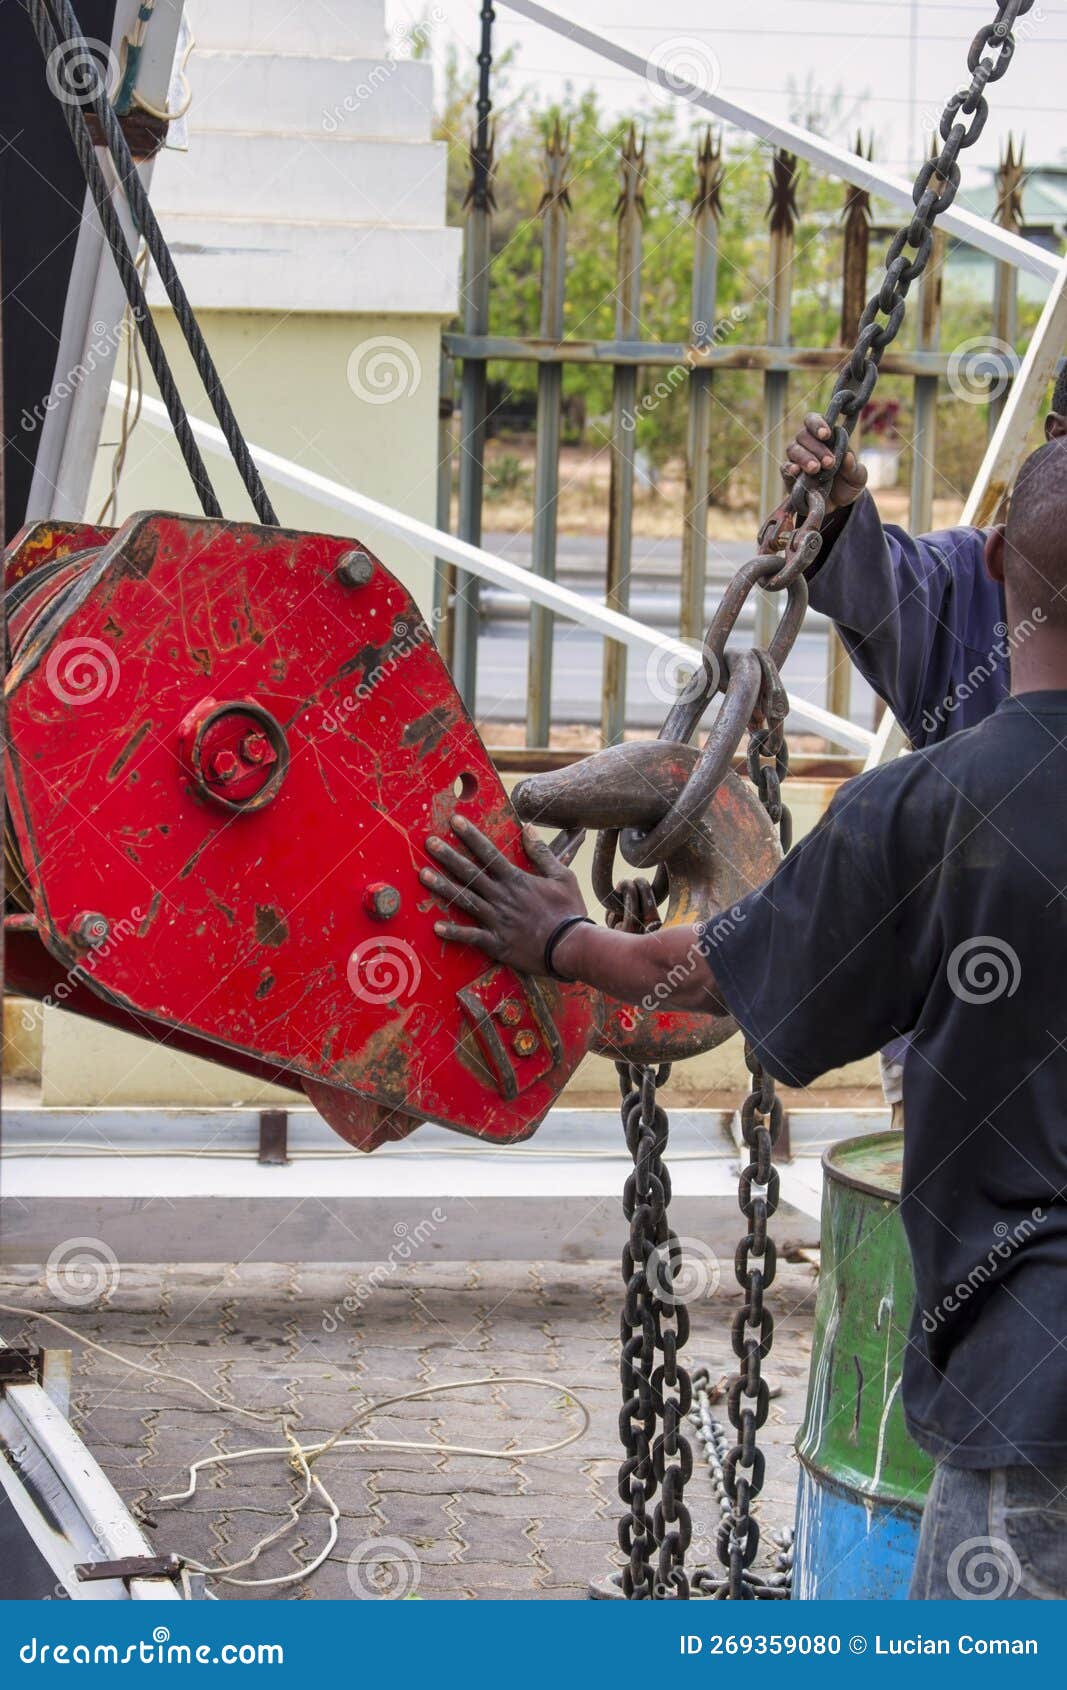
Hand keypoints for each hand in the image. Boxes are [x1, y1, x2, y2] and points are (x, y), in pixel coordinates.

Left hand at [421, 815, 587, 975]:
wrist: (573, 946)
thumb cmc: (570, 911)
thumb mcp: (562, 876)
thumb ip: (542, 852)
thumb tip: (528, 828)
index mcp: (517, 880)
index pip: (489, 853)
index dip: (471, 836)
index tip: (455, 822)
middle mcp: (502, 897)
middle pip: (471, 873)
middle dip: (448, 856)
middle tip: (429, 842)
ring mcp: (497, 920)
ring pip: (465, 900)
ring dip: (443, 887)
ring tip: (423, 875)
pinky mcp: (497, 943)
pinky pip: (472, 936)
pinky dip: (454, 932)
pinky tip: (436, 926)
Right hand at [781, 411, 867, 514]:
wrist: (838, 506)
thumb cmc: (848, 484)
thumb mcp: (858, 477)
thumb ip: (854, 467)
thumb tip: (847, 456)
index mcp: (824, 438)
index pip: (813, 421)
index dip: (817, 424)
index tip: (826, 434)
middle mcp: (808, 445)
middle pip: (803, 435)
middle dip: (816, 447)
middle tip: (829, 463)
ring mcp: (797, 461)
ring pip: (792, 449)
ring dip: (804, 457)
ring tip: (816, 469)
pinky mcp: (790, 478)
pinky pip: (784, 468)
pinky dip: (789, 468)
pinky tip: (796, 471)